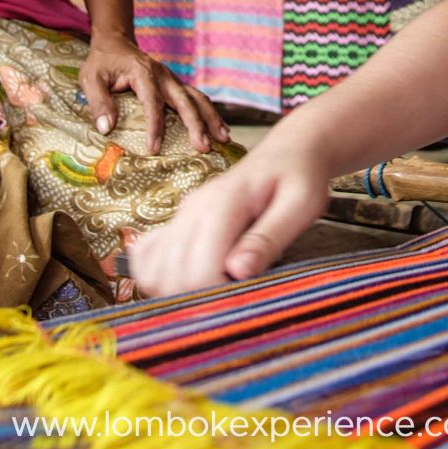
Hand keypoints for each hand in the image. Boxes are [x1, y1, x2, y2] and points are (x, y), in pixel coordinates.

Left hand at [80, 33, 230, 153]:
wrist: (116, 42)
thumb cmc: (102, 63)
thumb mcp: (90, 79)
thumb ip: (98, 101)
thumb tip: (106, 128)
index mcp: (142, 73)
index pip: (152, 101)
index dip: (155, 125)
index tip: (154, 148)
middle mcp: (163, 75)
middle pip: (185, 100)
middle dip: (196, 124)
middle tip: (203, 146)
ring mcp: (173, 79)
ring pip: (197, 98)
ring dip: (211, 118)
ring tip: (223, 138)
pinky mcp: (176, 85)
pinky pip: (197, 99)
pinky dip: (209, 114)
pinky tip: (219, 129)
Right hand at [129, 137, 329, 295]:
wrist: (290, 150)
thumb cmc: (300, 176)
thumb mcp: (300, 204)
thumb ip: (269, 237)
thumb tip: (239, 272)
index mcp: (223, 205)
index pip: (199, 269)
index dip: (219, 295)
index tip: (246, 298)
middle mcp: (194, 210)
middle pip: (171, 276)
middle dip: (200, 298)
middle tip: (235, 297)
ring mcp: (183, 215)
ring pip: (153, 271)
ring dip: (178, 292)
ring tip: (217, 291)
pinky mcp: (181, 221)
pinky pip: (147, 256)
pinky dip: (159, 276)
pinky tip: (191, 281)